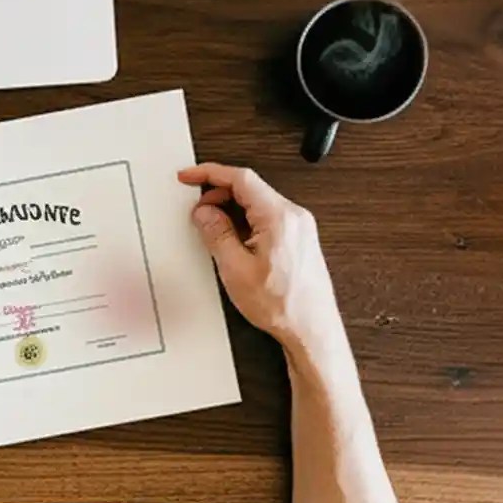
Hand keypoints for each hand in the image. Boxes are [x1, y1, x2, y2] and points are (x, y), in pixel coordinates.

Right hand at [177, 163, 341, 353]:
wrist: (312, 330)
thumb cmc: (283, 305)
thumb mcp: (236, 269)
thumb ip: (217, 234)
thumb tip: (204, 212)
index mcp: (279, 217)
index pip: (241, 178)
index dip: (210, 173)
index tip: (190, 175)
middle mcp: (294, 216)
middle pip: (250, 187)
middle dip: (218, 193)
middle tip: (196, 210)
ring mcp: (300, 226)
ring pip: (258, 202)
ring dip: (231, 208)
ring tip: (212, 228)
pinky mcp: (300, 238)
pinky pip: (268, 216)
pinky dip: (246, 219)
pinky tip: (234, 238)